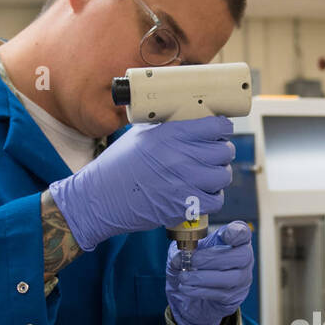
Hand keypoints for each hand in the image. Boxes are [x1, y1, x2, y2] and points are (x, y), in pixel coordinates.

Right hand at [48, 116, 234, 250]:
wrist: (101, 198)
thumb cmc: (118, 165)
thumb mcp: (140, 135)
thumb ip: (166, 127)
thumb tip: (189, 118)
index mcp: (170, 135)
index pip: (215, 126)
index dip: (223, 128)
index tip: (222, 130)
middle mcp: (180, 157)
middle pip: (224, 151)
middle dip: (222, 151)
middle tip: (215, 154)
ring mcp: (184, 183)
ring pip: (223, 176)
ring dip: (219, 175)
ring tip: (209, 175)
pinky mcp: (184, 206)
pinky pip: (216, 200)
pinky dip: (212, 197)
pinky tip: (202, 193)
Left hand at [166, 222, 253, 324]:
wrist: (191, 297)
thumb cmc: (195, 267)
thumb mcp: (188, 252)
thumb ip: (184, 251)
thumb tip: (179, 258)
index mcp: (234, 241)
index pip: (243, 233)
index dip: (237, 232)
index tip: (225, 235)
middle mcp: (244, 259)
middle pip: (242, 256)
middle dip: (214, 258)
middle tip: (193, 261)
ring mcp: (242, 280)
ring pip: (232, 278)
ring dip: (204, 277)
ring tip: (184, 277)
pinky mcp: (234, 297)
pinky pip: (221, 294)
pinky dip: (200, 290)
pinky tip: (186, 287)